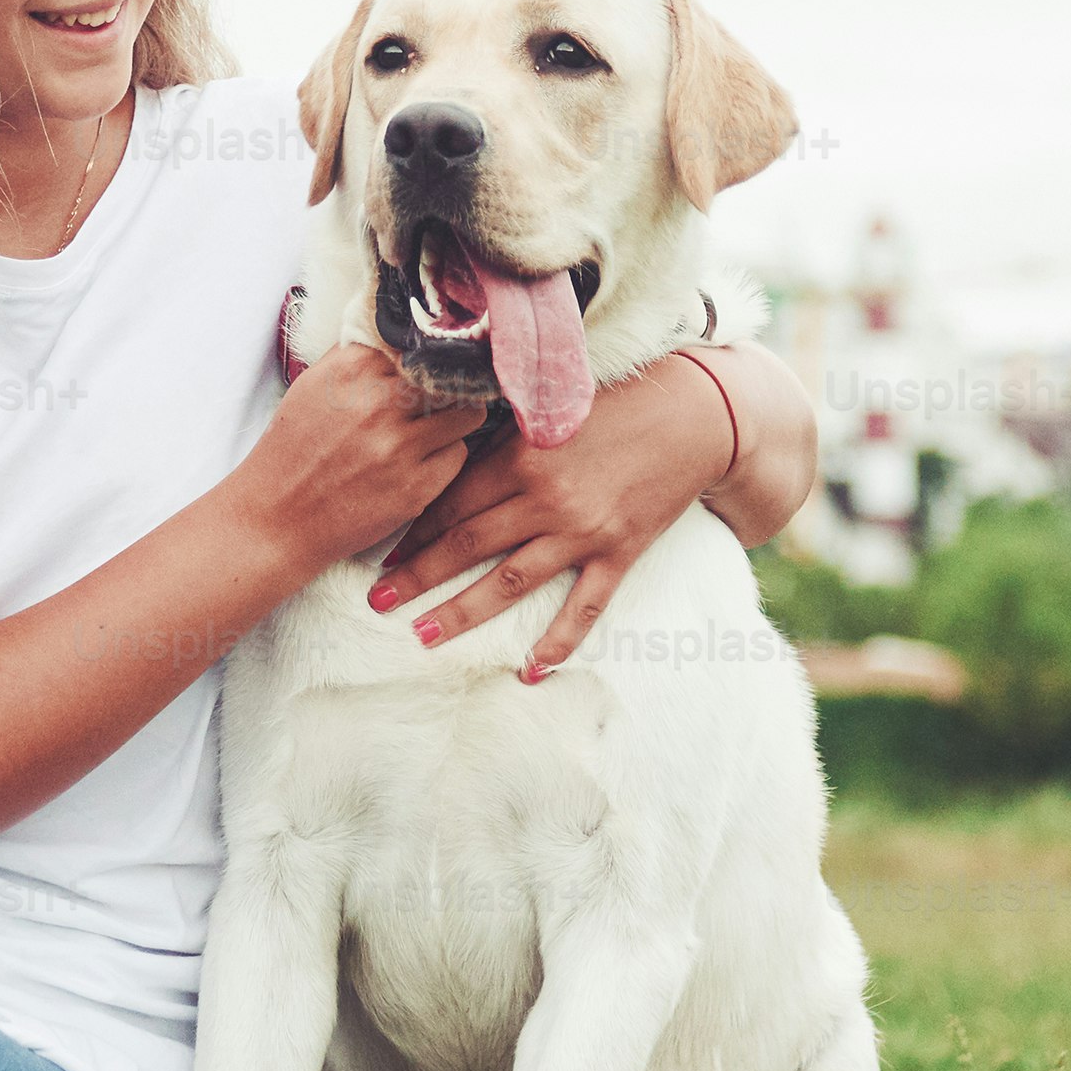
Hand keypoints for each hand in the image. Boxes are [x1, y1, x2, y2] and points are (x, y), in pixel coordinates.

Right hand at [229, 339, 491, 575]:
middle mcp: (379, 402)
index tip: (429, 369)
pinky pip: (458, 455)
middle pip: (451, 375)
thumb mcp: (311, 387)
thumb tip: (398, 336)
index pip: (420, 343)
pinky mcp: (416, 487)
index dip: (428, 358)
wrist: (276, 520)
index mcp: (352, 368)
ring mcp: (400, 445)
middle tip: (444, 399)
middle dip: (450, 387)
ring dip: (456, 420)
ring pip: (467, 414)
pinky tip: (419, 464)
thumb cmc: (292, 452)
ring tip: (436, 430)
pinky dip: (444, 458)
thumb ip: (355, 357)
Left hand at [369, 356, 739, 676]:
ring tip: (422, 637)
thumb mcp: (551, 407)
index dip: (412, 530)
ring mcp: (584, 530)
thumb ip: (501, 435)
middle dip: (417, 577)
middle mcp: (546, 498)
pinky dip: (558, 641)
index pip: (451, 501)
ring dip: (462, 613)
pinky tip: (531, 671)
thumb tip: (445, 450)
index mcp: (521, 454)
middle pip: (467, 546)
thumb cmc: (618, 399)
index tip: (379, 553)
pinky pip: (584, 607)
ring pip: (511, 582)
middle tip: (376, 603)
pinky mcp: (620, 552)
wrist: (695, 416)